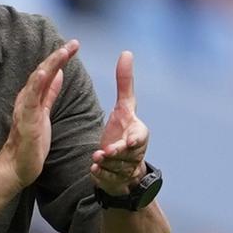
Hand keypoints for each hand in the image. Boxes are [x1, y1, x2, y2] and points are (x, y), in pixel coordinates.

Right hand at [4, 39, 77, 191]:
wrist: (18, 166)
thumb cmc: (31, 141)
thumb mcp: (45, 111)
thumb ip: (50, 92)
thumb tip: (59, 74)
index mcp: (33, 96)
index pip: (48, 72)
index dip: (60, 58)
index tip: (73, 46)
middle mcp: (27, 98)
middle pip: (43, 71)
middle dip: (59, 56)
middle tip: (74, 43)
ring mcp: (25, 107)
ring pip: (37, 81)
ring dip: (50, 65)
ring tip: (63, 51)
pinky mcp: (25, 119)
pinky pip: (30, 99)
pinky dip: (36, 84)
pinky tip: (43, 72)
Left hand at [92, 49, 149, 197]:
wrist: (123, 163)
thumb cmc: (123, 131)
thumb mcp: (125, 107)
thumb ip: (125, 83)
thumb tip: (126, 53)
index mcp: (138, 135)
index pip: (139, 138)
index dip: (133, 140)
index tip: (128, 142)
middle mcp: (134, 153)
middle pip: (125, 154)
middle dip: (115, 153)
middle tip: (105, 152)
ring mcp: (124, 168)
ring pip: (115, 167)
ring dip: (106, 164)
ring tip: (97, 159)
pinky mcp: (113, 180)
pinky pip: (107, 178)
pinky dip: (100, 175)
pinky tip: (94, 170)